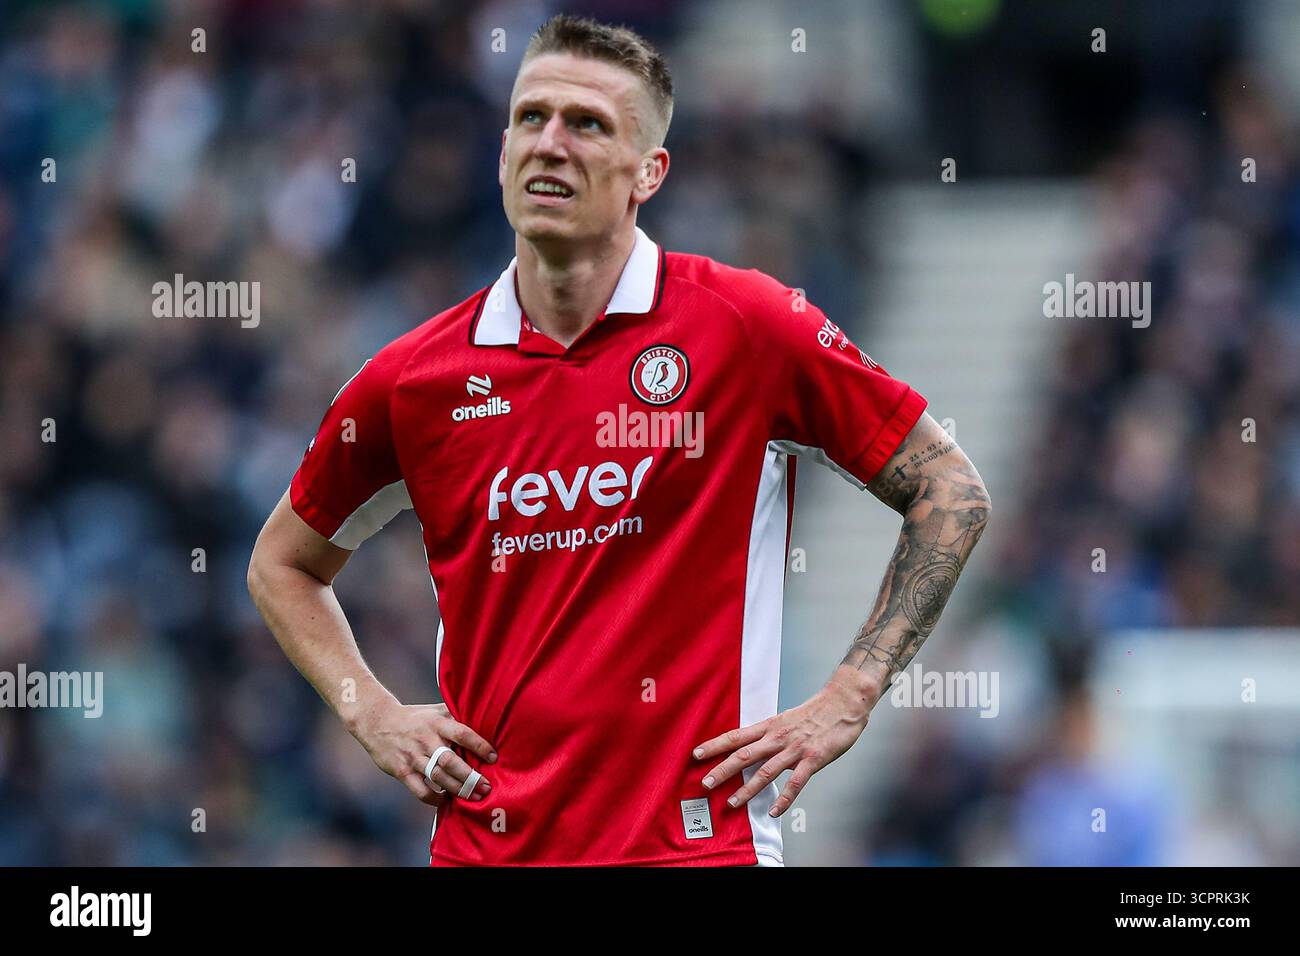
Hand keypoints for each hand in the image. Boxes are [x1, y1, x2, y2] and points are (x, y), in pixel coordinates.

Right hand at [351, 700, 496, 806]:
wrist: (377, 722)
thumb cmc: (413, 718)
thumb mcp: (434, 711)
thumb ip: (455, 715)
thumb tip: (483, 717)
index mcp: (437, 723)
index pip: (462, 734)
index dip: (479, 745)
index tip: (494, 757)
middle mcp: (426, 740)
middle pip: (451, 761)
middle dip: (471, 776)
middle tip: (486, 787)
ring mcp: (413, 757)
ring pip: (438, 777)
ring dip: (457, 790)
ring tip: (473, 797)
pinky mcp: (402, 771)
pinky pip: (420, 790)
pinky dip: (434, 799)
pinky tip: (446, 801)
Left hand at [691, 667, 883, 817]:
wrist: (843, 702)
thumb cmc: (816, 712)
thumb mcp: (785, 719)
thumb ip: (770, 735)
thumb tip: (754, 748)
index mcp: (769, 726)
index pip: (736, 736)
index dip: (715, 745)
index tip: (696, 754)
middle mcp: (778, 737)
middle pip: (744, 754)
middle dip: (722, 770)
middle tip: (704, 783)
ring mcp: (795, 749)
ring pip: (766, 772)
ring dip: (747, 789)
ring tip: (732, 802)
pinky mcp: (813, 759)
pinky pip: (796, 782)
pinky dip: (784, 799)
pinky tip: (775, 812)